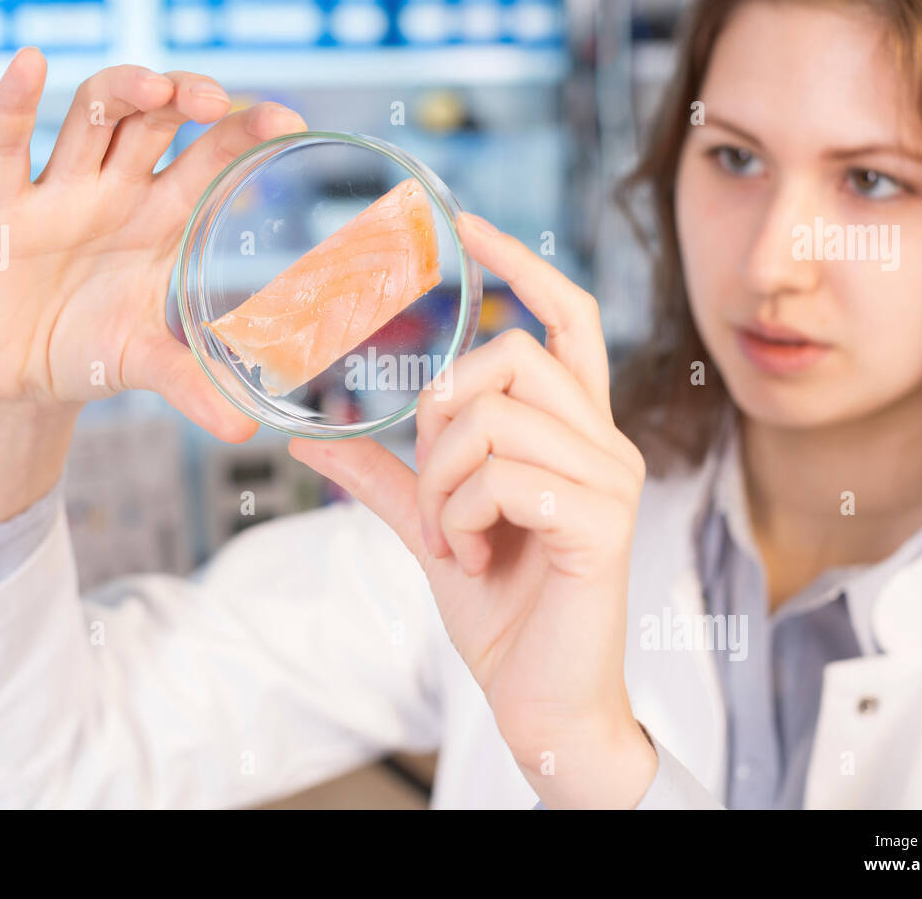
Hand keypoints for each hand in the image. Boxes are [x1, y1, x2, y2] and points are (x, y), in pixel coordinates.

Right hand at [0, 47, 307, 438]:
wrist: (19, 381)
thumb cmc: (87, 355)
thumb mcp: (143, 366)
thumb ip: (190, 386)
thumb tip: (244, 428)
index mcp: (160, 221)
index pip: (208, 159)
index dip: (243, 131)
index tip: (288, 119)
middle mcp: (116, 194)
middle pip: (154, 121)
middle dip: (184, 98)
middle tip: (214, 103)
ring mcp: (61, 196)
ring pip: (91, 117)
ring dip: (121, 92)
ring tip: (154, 91)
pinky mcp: (5, 211)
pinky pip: (8, 148)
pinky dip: (15, 104)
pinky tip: (31, 64)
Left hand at [289, 212, 657, 806]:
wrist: (542, 699)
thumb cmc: (503, 610)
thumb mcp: (433, 526)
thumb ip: (386, 478)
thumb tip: (311, 441)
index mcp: (573, 431)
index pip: (566, 318)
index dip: (521, 265)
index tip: (468, 223)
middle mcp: (604, 441)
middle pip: (513, 354)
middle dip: (445, 414)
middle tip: (434, 485)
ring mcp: (610, 479)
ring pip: (496, 416)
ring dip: (444, 479)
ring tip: (453, 537)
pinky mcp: (603, 522)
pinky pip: (505, 476)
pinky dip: (463, 515)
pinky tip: (472, 556)